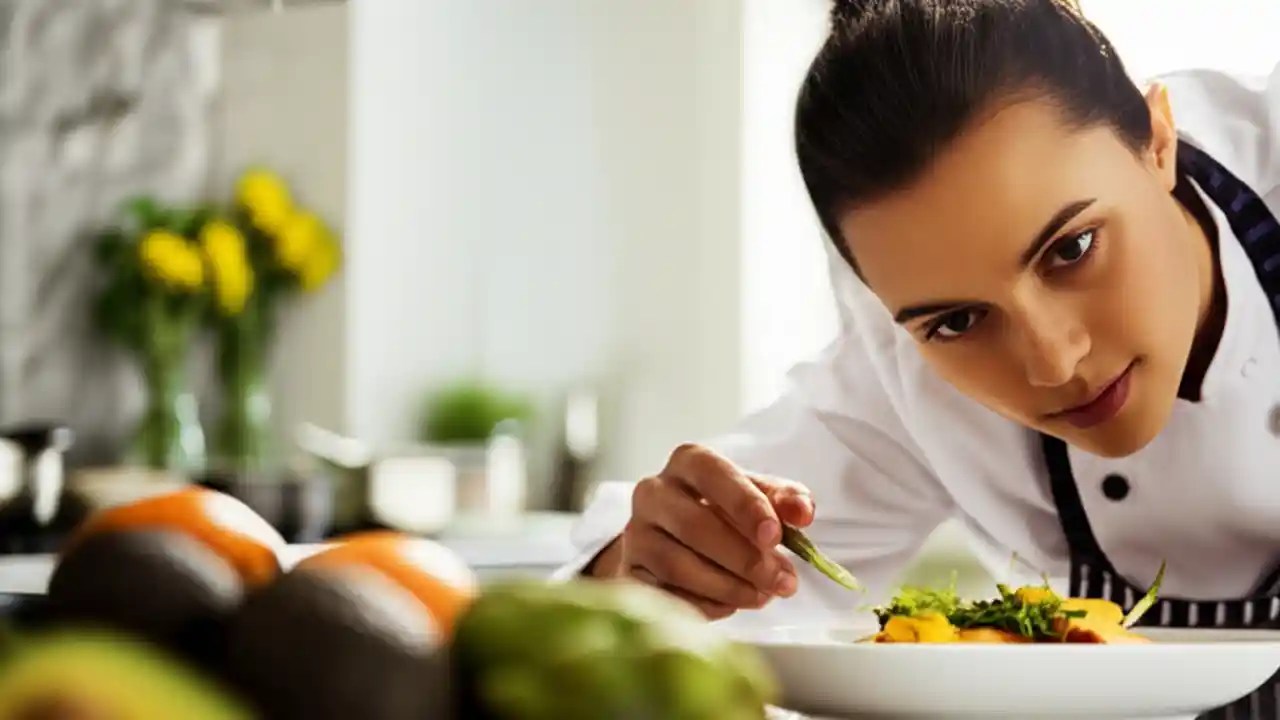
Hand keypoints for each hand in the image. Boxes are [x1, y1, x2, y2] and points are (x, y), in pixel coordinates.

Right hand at [590, 443, 814, 619]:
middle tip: (782, 582)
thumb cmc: (722, 512)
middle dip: (744, 558)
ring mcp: (635, 534)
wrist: (672, 539)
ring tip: (761, 596)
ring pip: (676, 565)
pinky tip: (729, 606)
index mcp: (688, 463)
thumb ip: (785, 500)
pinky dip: (702, 605)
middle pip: (694, 524)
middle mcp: (653, 492)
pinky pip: (664, 595)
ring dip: (727, 587)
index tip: (774, 536)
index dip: (744, 504)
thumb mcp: (758, 497)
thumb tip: (803, 512)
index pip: (712, 473)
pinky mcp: (628, 573)